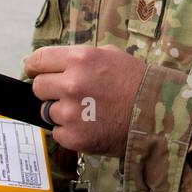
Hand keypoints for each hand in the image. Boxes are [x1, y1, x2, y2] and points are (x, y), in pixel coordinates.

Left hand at [23, 44, 145, 156]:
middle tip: (70, 93)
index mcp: (80, 59)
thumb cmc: (136, 82)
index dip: (34, 66)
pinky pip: (58, 132)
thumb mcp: (110, 55)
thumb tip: (50, 63)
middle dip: (50, 90)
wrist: (157, 113)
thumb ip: (79, 58)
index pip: (38, 60)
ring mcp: (71, 113)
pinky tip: (90, 125)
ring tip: (87, 111)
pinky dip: (70, 130)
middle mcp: (72, 84)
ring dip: (62, 111)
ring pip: (47, 111)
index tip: (34, 71)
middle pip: (38, 87)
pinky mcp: (74, 136)